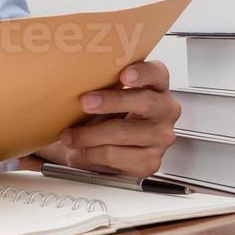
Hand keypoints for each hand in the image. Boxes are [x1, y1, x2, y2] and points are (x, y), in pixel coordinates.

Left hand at [51, 61, 179, 177]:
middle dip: (110, 102)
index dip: (143, 73)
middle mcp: (165, 110)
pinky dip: (92, 154)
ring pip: (122, 132)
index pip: (157, 73)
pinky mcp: (150, 162)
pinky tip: (81, 152)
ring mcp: (160, 137)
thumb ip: (100, 84)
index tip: (124, 76)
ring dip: (89, 134)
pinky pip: (115, 156)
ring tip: (69, 135)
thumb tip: (71, 78)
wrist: (103, 149)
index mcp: (156, 86)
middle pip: (144, 102)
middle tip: (84, 102)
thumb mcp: (105, 94)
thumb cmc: (105, 114)